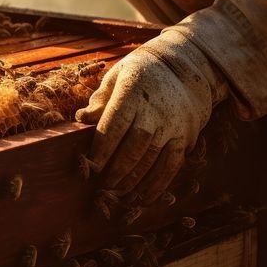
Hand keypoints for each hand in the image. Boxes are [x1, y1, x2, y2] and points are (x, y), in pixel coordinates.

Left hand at [75, 29, 227, 203]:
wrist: (185, 68)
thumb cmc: (140, 73)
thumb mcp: (117, 76)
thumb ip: (99, 99)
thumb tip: (81, 119)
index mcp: (133, 91)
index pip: (116, 123)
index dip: (103, 146)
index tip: (91, 164)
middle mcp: (155, 110)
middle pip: (135, 145)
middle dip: (117, 168)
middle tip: (103, 185)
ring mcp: (173, 125)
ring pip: (153, 158)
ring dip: (134, 179)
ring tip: (117, 192)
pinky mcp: (185, 136)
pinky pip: (172, 165)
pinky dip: (157, 184)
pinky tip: (143, 197)